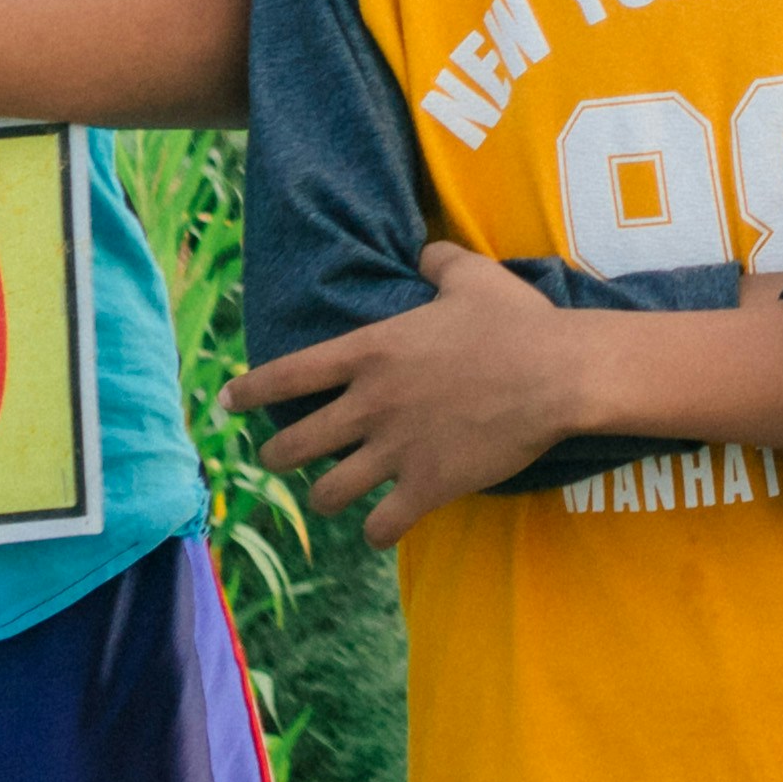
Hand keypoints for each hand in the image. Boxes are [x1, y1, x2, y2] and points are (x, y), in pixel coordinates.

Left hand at [230, 244, 586, 543]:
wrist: (556, 374)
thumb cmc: (515, 321)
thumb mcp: (471, 276)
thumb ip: (437, 260)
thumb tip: (425, 249)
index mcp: (371, 352)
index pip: (288, 376)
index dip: (248, 392)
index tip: (226, 403)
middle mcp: (370, 404)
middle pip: (293, 446)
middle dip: (278, 456)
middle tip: (280, 459)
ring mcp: (395, 450)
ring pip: (328, 493)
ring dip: (326, 496)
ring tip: (333, 494)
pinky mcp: (426, 487)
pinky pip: (380, 526)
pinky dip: (377, 531)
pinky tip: (382, 528)